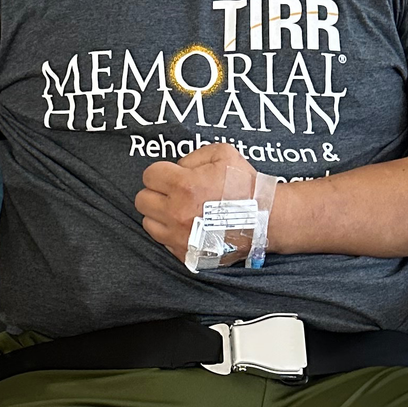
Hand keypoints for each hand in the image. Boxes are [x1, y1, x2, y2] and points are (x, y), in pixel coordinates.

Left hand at [134, 143, 256, 262]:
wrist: (265, 219)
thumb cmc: (245, 186)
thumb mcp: (223, 153)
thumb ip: (193, 156)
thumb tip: (177, 168)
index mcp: (183, 185)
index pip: (149, 176)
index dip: (160, 173)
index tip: (171, 176)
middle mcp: (176, 212)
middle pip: (142, 200)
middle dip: (156, 193)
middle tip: (172, 193)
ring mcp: (179, 236)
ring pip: (149, 223)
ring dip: (160, 214)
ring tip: (178, 210)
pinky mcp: (185, 253)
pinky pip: (163, 241)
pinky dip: (171, 233)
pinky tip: (188, 226)